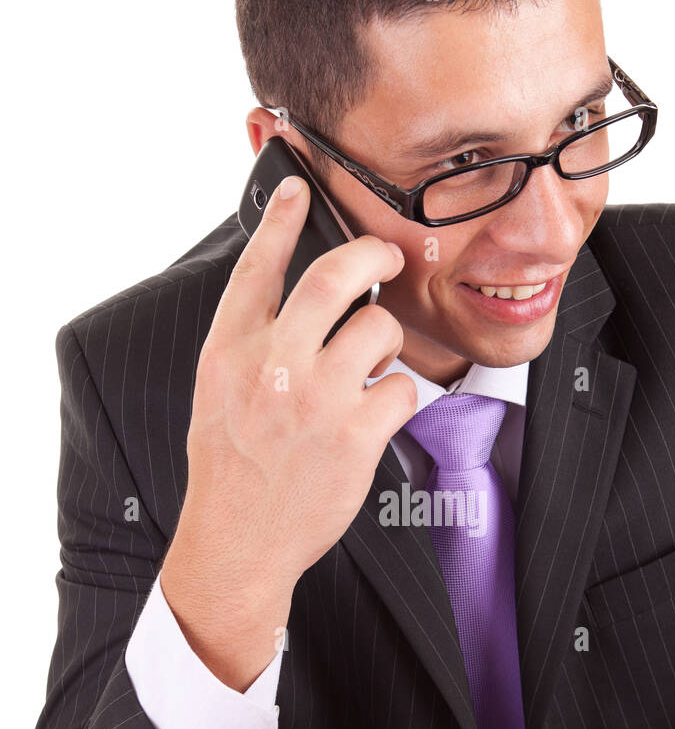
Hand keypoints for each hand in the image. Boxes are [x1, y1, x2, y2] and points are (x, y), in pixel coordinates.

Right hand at [160, 174, 416, 688]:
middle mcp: (272, 366)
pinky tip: (374, 416)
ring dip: (387, 342)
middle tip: (389, 256)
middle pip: (335, 276)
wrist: (239, 541)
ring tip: (370, 368)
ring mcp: (316, 400)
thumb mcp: (218, 392)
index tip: (300, 187)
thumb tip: (292, 294)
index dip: (280, 219)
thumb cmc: (232, 467)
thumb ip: (251, 340)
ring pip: (380, 330)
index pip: (257, 267)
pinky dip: (396, 397)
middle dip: (374, 254)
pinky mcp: (355, 435)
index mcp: (230, 351)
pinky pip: (401, 387)